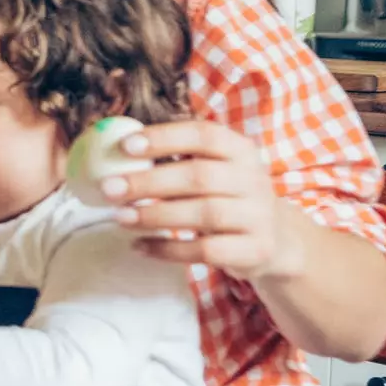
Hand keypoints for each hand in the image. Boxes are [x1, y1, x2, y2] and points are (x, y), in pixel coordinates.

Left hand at [106, 120, 304, 281]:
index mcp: (240, 151)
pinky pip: (207, 250)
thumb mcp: (216, 170)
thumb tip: (114, 152)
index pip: (204, 135)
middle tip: (109, 188)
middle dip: (149, 182)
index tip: (125, 146)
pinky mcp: (255, 250)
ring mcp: (258, 216)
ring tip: (119, 217)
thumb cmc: (228, 197)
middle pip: (199, 176)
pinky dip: (169, 250)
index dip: (164, 138)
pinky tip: (140, 246)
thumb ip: (179, 160)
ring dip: (156, 215)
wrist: (277, 240)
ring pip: (204, 214)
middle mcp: (254, 180)